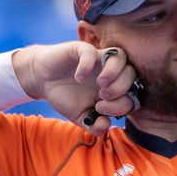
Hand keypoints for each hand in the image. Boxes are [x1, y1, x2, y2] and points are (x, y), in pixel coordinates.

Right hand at [12, 43, 139, 134]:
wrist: (43, 80)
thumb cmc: (66, 97)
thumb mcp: (81, 117)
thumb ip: (94, 126)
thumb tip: (106, 126)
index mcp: (116, 87)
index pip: (133, 93)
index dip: (123, 104)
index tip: (101, 110)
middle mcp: (111, 71)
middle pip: (132, 73)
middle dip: (121, 88)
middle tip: (103, 97)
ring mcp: (98, 58)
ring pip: (121, 56)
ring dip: (114, 72)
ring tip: (100, 84)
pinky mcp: (82, 49)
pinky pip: (92, 52)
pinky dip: (88, 65)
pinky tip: (79, 77)